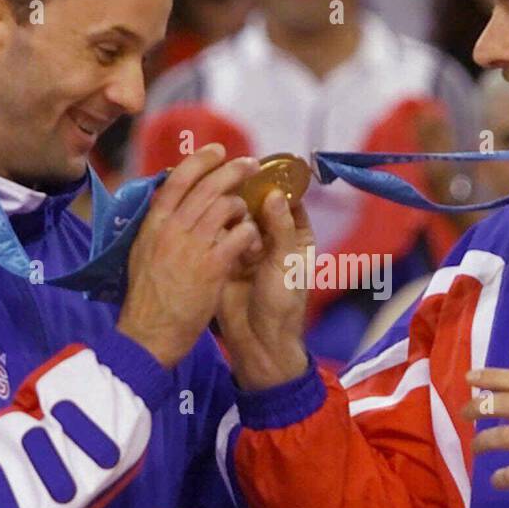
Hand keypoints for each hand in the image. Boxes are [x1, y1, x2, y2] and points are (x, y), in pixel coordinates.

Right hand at [118, 144, 260, 367]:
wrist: (150, 334)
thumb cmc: (147, 299)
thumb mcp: (142, 255)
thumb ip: (158, 228)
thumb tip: (167, 204)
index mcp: (153, 225)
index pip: (176, 180)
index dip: (199, 162)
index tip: (217, 151)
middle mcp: (171, 229)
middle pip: (207, 186)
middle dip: (233, 171)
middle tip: (251, 164)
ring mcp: (192, 246)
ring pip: (226, 207)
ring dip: (243, 206)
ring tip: (249, 215)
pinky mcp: (212, 266)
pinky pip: (238, 235)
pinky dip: (250, 233)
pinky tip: (252, 242)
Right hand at [216, 189, 311, 390]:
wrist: (256, 340)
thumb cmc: (282, 304)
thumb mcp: (286, 263)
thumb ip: (281, 228)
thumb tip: (275, 194)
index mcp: (296, 236)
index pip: (289, 200)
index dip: (279, 183)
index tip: (262, 167)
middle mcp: (273, 237)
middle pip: (260, 203)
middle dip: (249, 194)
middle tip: (235, 180)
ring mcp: (248, 246)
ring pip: (239, 215)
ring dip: (234, 212)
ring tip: (227, 212)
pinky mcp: (226, 256)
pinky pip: (222, 232)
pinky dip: (218, 226)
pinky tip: (211, 221)